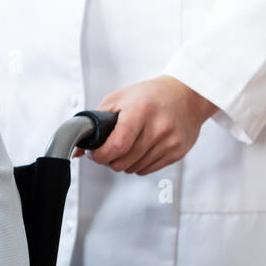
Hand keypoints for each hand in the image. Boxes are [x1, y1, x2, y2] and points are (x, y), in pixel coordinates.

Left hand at [74, 75, 216, 174]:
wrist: (188, 95)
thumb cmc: (150, 95)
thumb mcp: (118, 99)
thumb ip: (94, 123)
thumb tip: (77, 149)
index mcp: (140, 111)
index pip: (116, 146)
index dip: (100, 155)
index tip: (95, 153)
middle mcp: (157, 127)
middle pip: (123, 162)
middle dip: (109, 159)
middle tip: (109, 149)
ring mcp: (169, 142)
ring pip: (134, 169)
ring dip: (124, 162)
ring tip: (126, 146)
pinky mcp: (177, 152)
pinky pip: (147, 170)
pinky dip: (138, 164)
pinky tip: (140, 149)